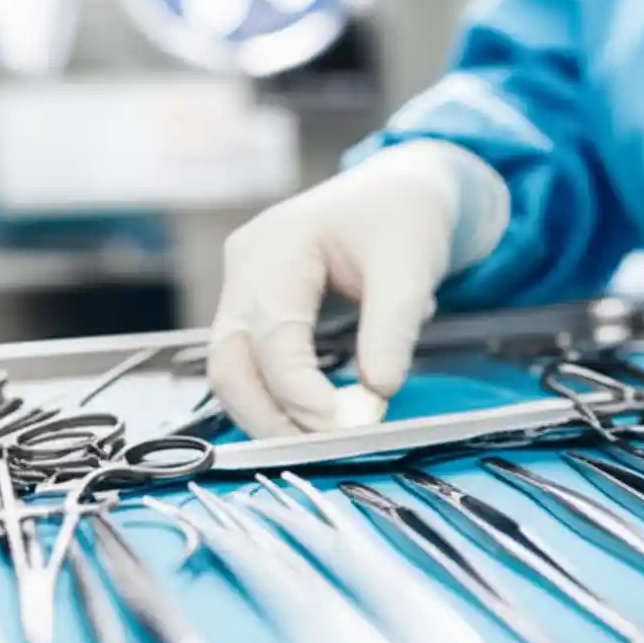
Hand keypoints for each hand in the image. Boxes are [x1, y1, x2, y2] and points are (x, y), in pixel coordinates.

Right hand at [208, 140, 505, 436]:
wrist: (402, 192)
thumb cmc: (405, 216)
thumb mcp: (413, 265)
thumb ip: (394, 327)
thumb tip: (378, 392)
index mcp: (278, 242)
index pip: (271, 333)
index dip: (300, 389)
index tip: (344, 425)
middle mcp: (245, 265)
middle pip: (230, 361)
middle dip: (271, 415)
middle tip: (328, 449)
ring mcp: (242, 288)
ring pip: (233, 371)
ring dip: (272, 416)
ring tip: (325, 442)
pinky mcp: (255, 310)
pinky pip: (252, 366)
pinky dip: (279, 399)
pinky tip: (316, 422)